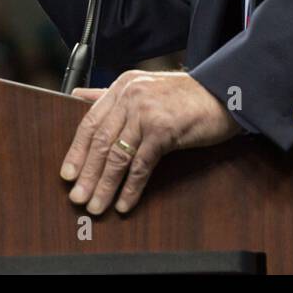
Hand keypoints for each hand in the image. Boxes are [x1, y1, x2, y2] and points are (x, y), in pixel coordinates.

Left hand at [62, 70, 243, 215]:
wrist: (225, 93)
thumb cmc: (187, 96)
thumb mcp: (146, 89)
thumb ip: (111, 95)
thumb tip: (76, 98)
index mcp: (123, 86)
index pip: (90, 121)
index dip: (77, 150)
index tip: (67, 174)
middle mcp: (131, 96)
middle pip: (100, 141)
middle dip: (87, 174)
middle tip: (77, 198)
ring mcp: (147, 112)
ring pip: (118, 156)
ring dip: (105, 185)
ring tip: (96, 206)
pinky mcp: (164, 130)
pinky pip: (141, 165)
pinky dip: (131, 188)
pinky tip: (124, 203)